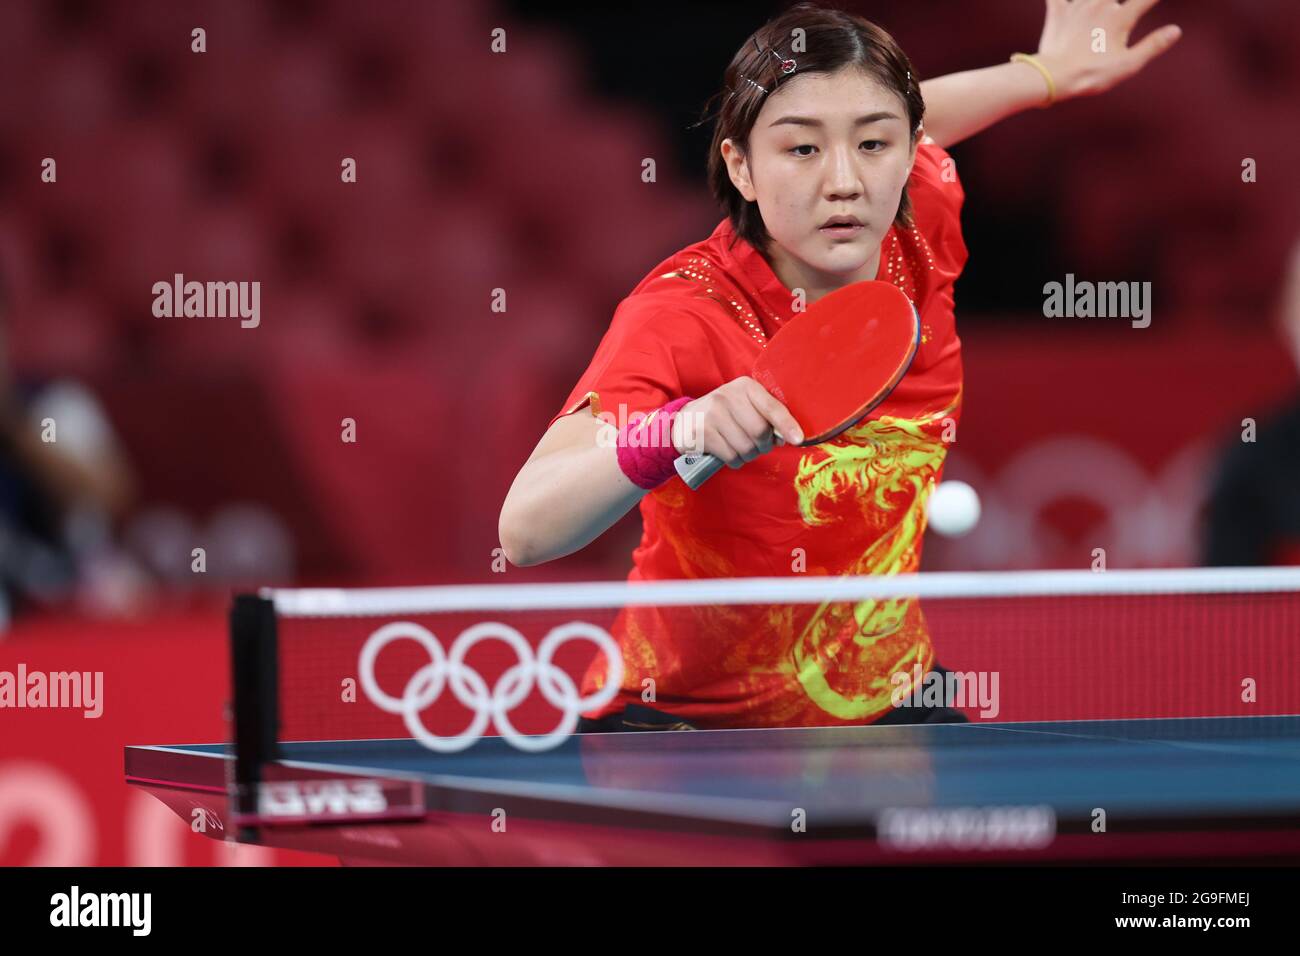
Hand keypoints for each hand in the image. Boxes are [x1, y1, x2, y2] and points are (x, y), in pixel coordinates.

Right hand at [672, 377, 802, 468]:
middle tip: (758, 445)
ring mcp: (712, 414)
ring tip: (741, 448)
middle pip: (760, 432)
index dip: (787, 424)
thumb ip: (767, 417)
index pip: (771, 407)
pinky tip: (729, 453)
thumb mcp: (745, 406)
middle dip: (764, 445)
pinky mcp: (702, 433)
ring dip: (749, 455)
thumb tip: (788, 437)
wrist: (685, 420)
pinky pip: (731, 456)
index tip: (798, 439)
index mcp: (745, 387)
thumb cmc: (724, 414)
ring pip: (747, 447)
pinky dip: (735, 461)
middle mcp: (727, 396)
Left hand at [1034, 0, 1181, 100]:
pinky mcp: (1058, 13)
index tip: (1154, 1)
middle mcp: (1101, 5)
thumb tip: (1175, 31)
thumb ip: (1152, 46)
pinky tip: (1063, 0)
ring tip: (1100, 0)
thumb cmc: (1092, 75)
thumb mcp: (1127, 65)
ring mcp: (1078, 6)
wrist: (1054, 76)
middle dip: (1118, 2)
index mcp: (1120, 18)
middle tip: (1118, 8)